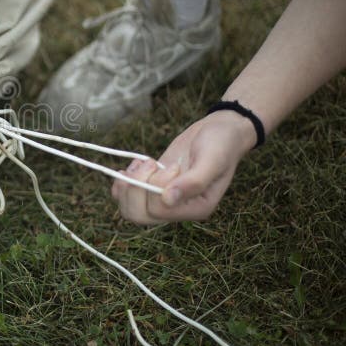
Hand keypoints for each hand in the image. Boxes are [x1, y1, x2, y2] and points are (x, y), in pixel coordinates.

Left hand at [111, 111, 255, 223]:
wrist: (218, 131)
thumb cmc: (221, 144)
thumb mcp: (212, 159)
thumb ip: (193, 181)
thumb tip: (167, 200)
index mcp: (196, 208)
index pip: (159, 211)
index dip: (156, 187)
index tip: (173, 166)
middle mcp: (178, 208)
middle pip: (138, 215)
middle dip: (135, 188)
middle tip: (150, 163)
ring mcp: (163, 199)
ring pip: (129, 207)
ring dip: (128, 184)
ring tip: (143, 163)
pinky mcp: (153, 186)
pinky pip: (127, 195)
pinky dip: (124, 179)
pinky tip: (136, 163)